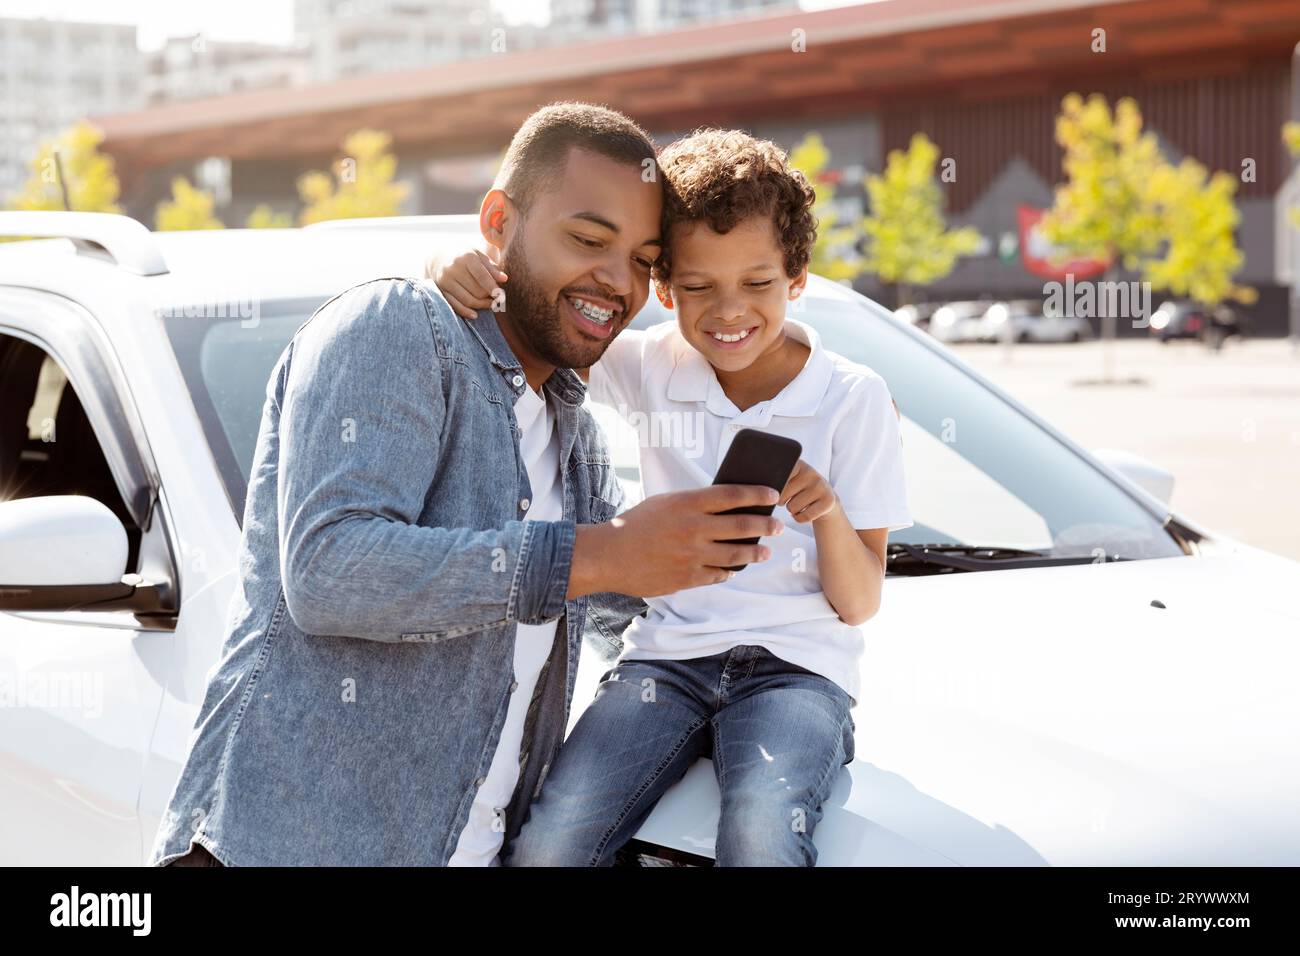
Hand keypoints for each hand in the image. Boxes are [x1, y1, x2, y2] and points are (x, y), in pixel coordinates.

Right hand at [426, 248, 506, 318]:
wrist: (438, 257)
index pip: (482, 276)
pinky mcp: (441, 291)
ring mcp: (445, 281)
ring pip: (468, 300)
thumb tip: (504, 279)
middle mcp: (453, 269)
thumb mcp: (478, 254)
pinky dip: (466, 312)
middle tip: (496, 297)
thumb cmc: (465, 255)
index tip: (501, 295)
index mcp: (466, 257)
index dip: (493, 288)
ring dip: (481, 305)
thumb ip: (491, 267)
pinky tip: (475, 315)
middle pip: (477, 290)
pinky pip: (455, 306)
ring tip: (490, 304)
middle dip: (489, 296)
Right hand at [568, 484, 784, 597]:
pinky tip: (735, 568)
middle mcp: (694, 528)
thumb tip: (727, 507)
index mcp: (687, 503)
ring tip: (765, 551)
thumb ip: (694, 504)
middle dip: (766, 526)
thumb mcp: (665, 503)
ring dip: (755, 553)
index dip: (758, 494)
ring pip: (736, 555)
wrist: (609, 556)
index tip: (774, 495)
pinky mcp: (688, 577)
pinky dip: (730, 571)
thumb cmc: (636, 525)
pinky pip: (719, 574)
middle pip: (743, 526)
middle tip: (779, 527)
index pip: (733, 495)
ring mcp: (692, 555)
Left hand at [778, 459, 839, 522]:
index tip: (777, 488)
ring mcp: (821, 485)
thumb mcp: (788, 479)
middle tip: (792, 496)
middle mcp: (810, 472)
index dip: (773, 489)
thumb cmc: (799, 490)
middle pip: (781, 495)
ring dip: (792, 510)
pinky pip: (803, 517)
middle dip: (782, 501)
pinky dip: (800, 518)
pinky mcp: (828, 500)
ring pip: (791, 508)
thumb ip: (774, 480)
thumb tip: (762, 491)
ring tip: (801, 502)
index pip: (776, 478)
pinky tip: (806, 510)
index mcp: (797, 464)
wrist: (825, 499)